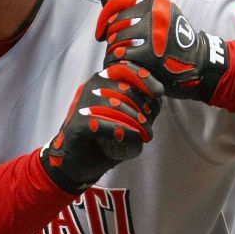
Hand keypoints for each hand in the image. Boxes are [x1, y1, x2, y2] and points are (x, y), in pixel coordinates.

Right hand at [40, 61, 159, 194]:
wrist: (76, 164)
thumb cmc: (103, 139)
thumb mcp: (125, 117)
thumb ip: (139, 105)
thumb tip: (158, 96)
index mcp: (101, 81)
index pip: (124, 69)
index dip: (143, 78)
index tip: (158, 92)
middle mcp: (90, 89)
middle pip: (124, 90)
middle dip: (143, 109)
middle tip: (149, 129)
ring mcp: (81, 106)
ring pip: (115, 106)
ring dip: (135, 123)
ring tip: (144, 137)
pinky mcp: (76, 125)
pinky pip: (103, 124)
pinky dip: (119, 131)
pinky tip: (125, 138)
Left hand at [96, 0, 228, 101]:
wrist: (198, 62)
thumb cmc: (173, 40)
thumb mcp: (157, 17)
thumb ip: (130, 7)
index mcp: (155, 1)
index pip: (118, 3)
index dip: (104, 18)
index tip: (102, 32)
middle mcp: (154, 13)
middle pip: (115, 25)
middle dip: (112, 39)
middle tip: (120, 50)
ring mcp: (152, 33)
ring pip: (115, 41)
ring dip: (114, 53)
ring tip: (124, 59)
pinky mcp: (150, 53)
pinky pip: (120, 56)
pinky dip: (118, 63)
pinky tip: (126, 67)